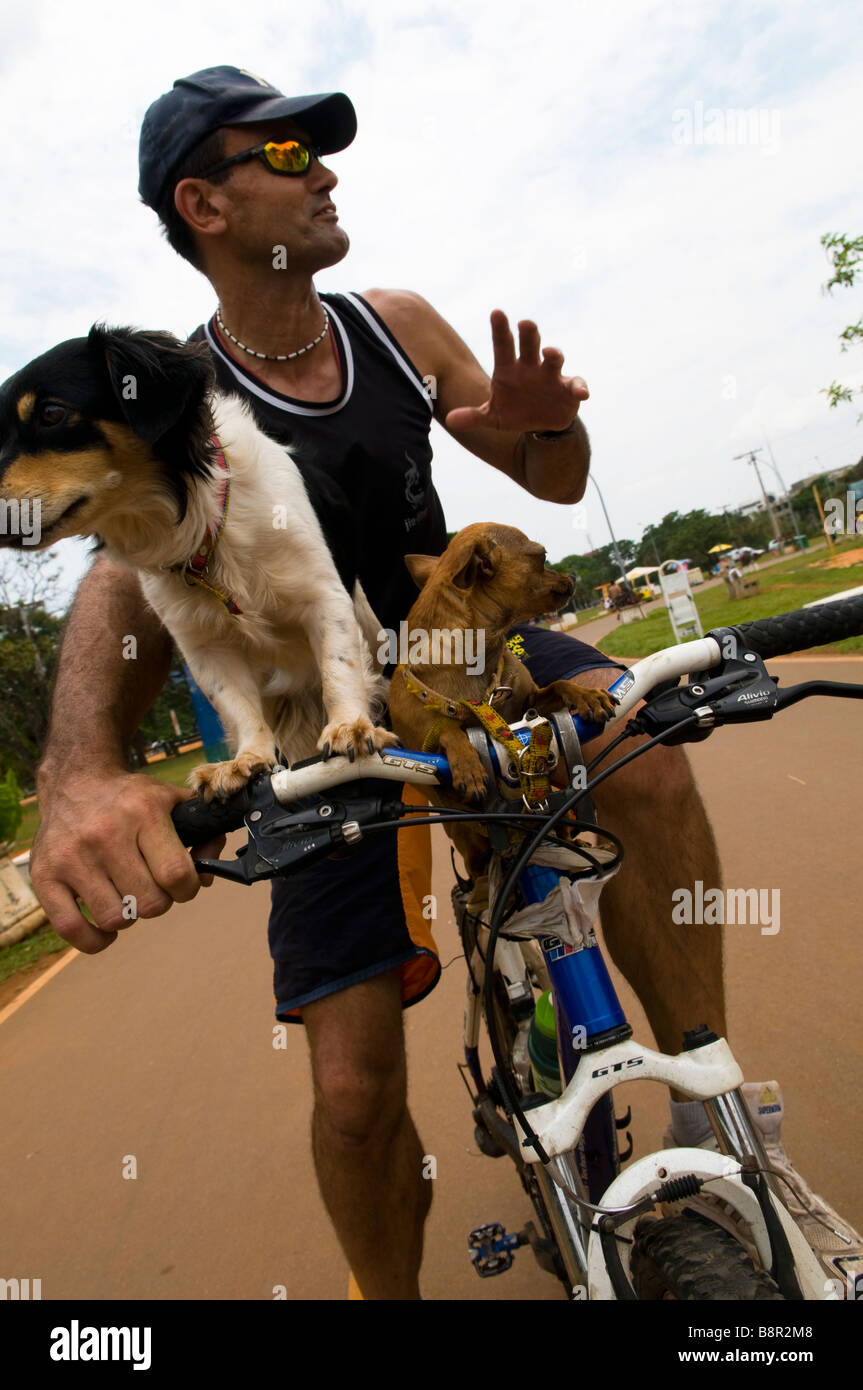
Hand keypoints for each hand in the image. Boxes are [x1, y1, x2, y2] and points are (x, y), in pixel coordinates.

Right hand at [29, 770, 225, 953]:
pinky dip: (93, 939)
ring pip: (115, 918)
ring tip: (126, 895)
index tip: (183, 885)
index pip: (176, 875)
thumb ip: (201, 833)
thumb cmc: (129, 798)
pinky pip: (71, 928)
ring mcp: (72, 856)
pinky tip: (105, 928)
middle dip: (159, 901)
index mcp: (144, 812)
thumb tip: (208, 873)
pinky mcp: (45, 875)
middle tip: (152, 887)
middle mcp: (106, 834)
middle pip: (148, 902)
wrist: (75, 782)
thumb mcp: (171, 801)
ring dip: (128, 916)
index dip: (188, 889)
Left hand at [445, 309, 588, 433]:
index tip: (496, 312)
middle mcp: (530, 366)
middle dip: (528, 334)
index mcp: (509, 368)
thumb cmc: (514, 412)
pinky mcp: (568, 388)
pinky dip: (579, 387)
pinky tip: (581, 393)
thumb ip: (473, 416)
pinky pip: (576, 384)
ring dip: (553, 354)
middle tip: (525, 323)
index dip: (500, 329)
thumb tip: (450, 420)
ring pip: (553, 358)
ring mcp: (551, 375)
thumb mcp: (492, 417)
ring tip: (550, 352)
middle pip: (529, 344)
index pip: (503, 344)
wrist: (540, 424)